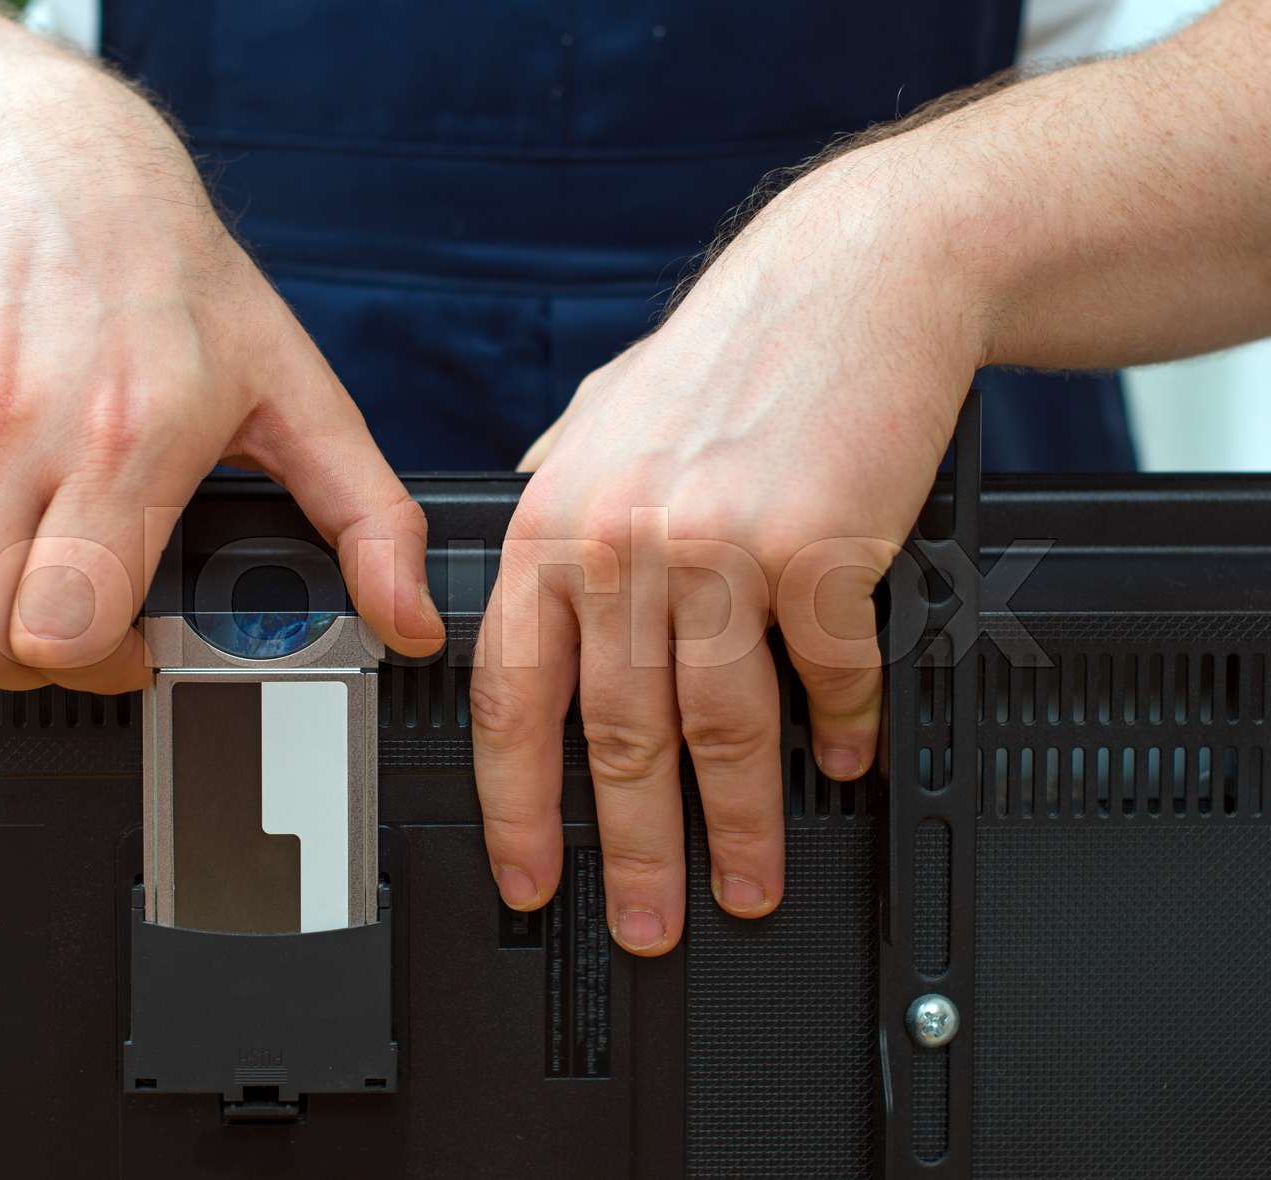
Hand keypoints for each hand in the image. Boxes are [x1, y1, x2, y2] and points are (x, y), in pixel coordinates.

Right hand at [0, 79, 442, 690]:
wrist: (52, 174)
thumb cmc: (179, 285)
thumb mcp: (302, 392)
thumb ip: (368, 517)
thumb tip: (408, 619)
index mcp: (130, 439)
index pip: (65, 628)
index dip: (101, 667)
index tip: (134, 646)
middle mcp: (19, 433)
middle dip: (33, 666)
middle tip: (80, 631)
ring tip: (26, 594)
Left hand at [471, 150, 981, 953]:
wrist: (848, 280)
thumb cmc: (727, 354)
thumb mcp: (598, 418)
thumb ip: (550, 500)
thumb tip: (522, 581)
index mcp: (555, 525)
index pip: (515, 696)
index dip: (518, 803)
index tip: (532, 874)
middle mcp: (624, 544)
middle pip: (621, 736)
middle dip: (632, 851)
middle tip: (644, 923)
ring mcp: (721, 549)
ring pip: (721, 729)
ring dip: (739, 826)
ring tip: (747, 884)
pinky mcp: (819, 549)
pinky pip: (827, 676)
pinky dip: (839, 730)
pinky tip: (841, 763)